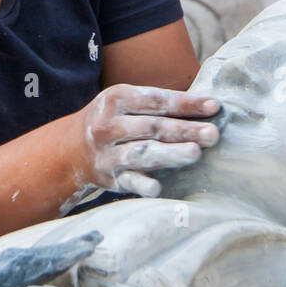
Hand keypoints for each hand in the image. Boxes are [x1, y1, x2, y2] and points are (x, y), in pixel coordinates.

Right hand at [73, 84, 220, 198]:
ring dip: (169, 153)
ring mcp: (107, 153)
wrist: (70, 149)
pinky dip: (142, 184)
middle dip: (184, 130)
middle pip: (152, 127)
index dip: (186, 103)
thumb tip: (208, 105)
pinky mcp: (108, 178)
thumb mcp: (126, 102)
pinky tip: (159, 188)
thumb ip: (158, 104)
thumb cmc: (114, 120)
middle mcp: (109, 125)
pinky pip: (127, 181)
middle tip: (213, 134)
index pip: (156, 100)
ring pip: (142, 153)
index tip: (214, 106)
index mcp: (116, 98)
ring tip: (195, 153)